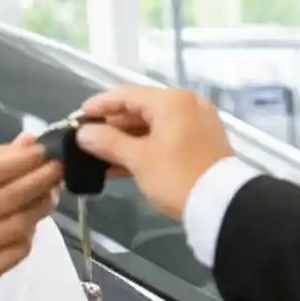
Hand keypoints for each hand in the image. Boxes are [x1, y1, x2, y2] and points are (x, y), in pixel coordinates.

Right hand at [0, 134, 62, 300]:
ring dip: (39, 208)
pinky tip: (29, 225)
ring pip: (15, 228)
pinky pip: (14, 253)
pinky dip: (29, 235)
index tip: (45, 152)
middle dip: (39, 182)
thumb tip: (29, 142)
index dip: (23, 161)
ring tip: (50, 195)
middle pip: (7, 201)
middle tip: (57, 171)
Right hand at [74, 86, 232, 219]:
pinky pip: (164, 138)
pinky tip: (120, 164)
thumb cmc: (176, 176)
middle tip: (87, 139)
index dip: (99, 105)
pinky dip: (143, 148)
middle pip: (140, 109)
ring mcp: (196, 124)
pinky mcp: (200, 144)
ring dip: (125, 140)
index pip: (126, 95)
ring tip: (99, 155)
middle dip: (111, 126)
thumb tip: (84, 133)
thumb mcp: (138, 159)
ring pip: (152, 126)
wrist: (222, 205)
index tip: (77, 117)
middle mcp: (186, 106)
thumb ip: (107, 142)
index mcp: (172, 101)